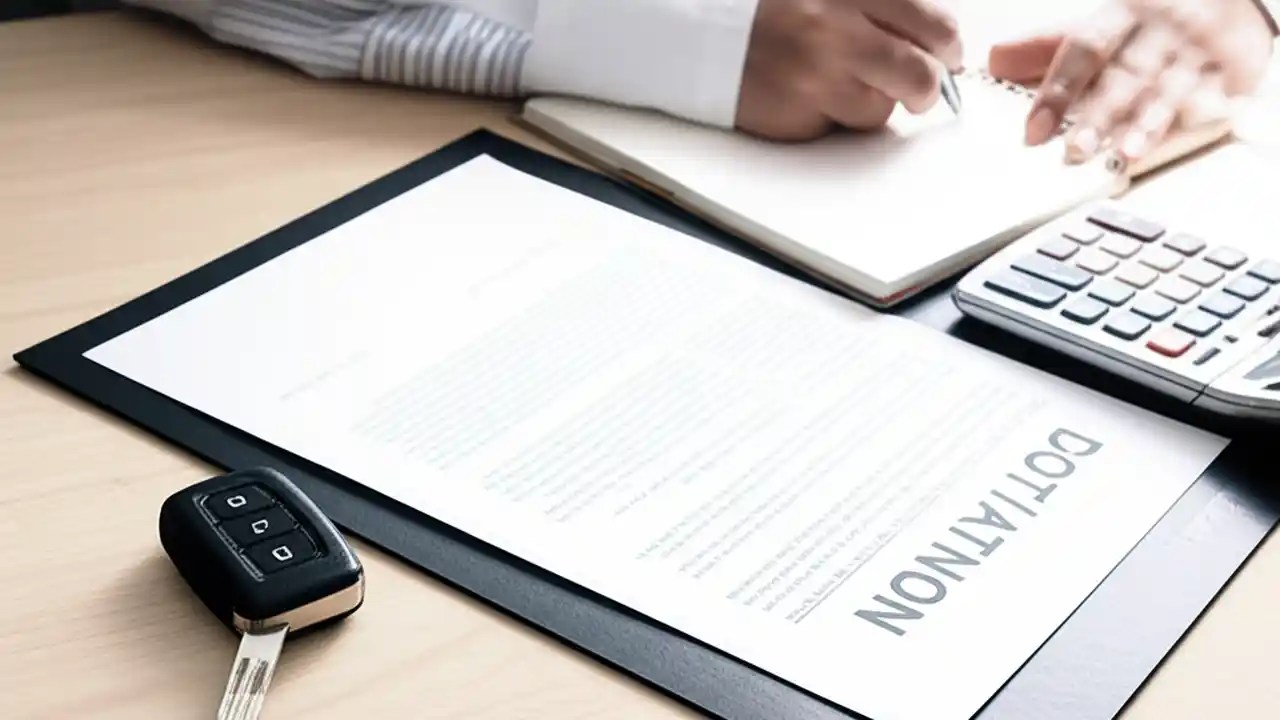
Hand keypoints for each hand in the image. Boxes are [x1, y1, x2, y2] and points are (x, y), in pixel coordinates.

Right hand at [736, 0, 962, 139]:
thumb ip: (877, 4)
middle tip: (923, 87)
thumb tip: (935, 37)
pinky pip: (838, 125)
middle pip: (920, 75)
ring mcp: (815, 75)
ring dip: (874, 101)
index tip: (946, 53)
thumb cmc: (764, 5)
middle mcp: (837, 28)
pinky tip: (809, 91)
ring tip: (844, 82)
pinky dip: (833, 113)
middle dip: (928, 87)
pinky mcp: (795, 114)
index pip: (933, 24)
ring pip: (881, 109)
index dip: (946, 46)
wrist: (694, 25)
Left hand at [989, 0, 1273, 163]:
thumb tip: (995, 63)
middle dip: (1099, 116)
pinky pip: (1211, 98)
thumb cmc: (1150, 21)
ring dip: (1145, 126)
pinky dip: (1190, 124)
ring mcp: (1197, 51)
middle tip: (1074, 153)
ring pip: (1168, 91)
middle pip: (1125, 76)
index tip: (1034, 132)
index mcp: (1120, 15)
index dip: (1057, 92)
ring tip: (1124, 155)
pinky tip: (1170, 147)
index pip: (1082, 52)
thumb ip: (1046, 48)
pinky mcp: (1230, 71)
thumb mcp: (1101, 25)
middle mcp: (1159, 32)